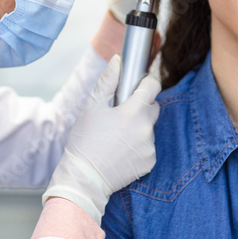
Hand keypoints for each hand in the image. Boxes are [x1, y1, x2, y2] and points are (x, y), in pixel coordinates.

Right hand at [42, 55, 160, 223]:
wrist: (84, 178)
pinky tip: (121, 150)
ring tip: (116, 136)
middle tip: (120, 114)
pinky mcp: (149, 162)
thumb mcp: (91, 107)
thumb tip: (118, 60)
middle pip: (153, 107)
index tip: (137, 85)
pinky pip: (148, 146)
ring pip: (149, 128)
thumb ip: (108, 81)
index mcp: (133, 112)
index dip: (145, 82)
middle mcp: (146, 129)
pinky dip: (138, 145)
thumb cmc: (84, 141)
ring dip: (138, 127)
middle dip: (140, 106)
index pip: (153, 86)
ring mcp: (149, 147)